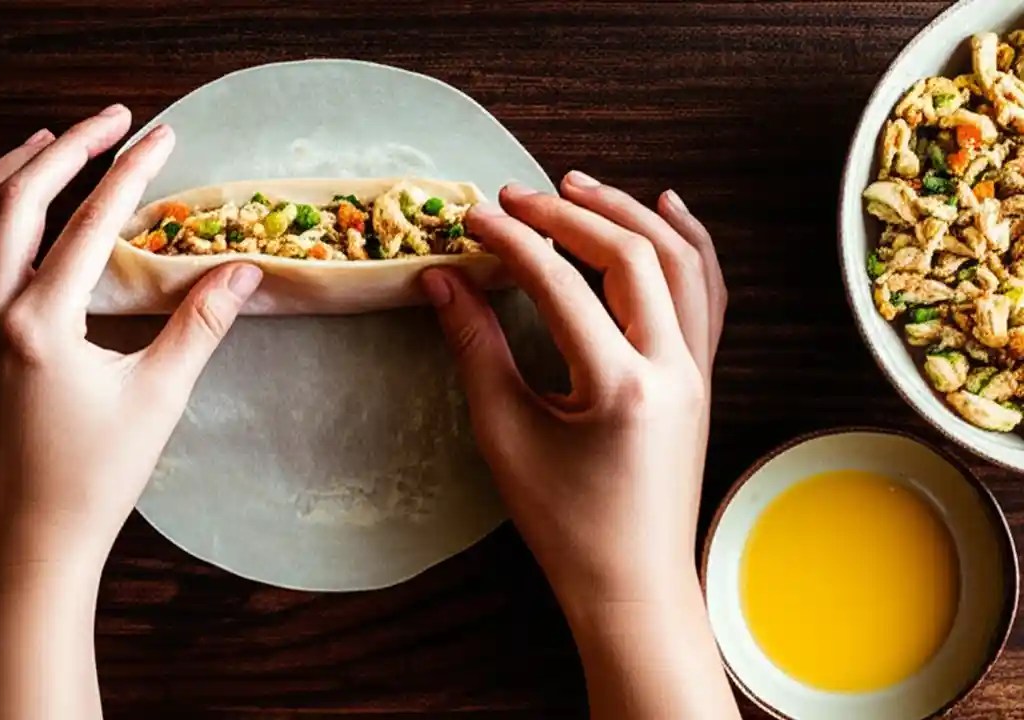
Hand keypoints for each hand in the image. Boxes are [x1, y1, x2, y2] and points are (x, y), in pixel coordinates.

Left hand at [0, 105, 261, 568]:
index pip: (90, 222)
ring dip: (2, 175)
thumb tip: (243, 271)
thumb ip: (199, 325)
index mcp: (41, 323)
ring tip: (41, 145)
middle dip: (66, 148)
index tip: (162, 136)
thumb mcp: (158, 398)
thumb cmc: (96, 479)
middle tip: (110, 120)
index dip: (130, 171)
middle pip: (18, 201)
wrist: (31, 544)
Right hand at [421, 172, 733, 718]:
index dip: (513, 243)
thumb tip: (442, 281)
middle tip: (518, 196)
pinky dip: (690, 243)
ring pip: (681, 263)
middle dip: (571, 214)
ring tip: (580, 185)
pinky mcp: (703, 377)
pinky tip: (668, 209)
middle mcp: (672, 368)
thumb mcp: (506, 437)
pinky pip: (709, 293)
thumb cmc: (564, 524)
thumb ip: (475, 350)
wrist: (633, 582)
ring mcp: (697, 371)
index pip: (560, 287)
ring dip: (631, 214)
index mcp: (620, 387)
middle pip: (631, 256)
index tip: (473, 220)